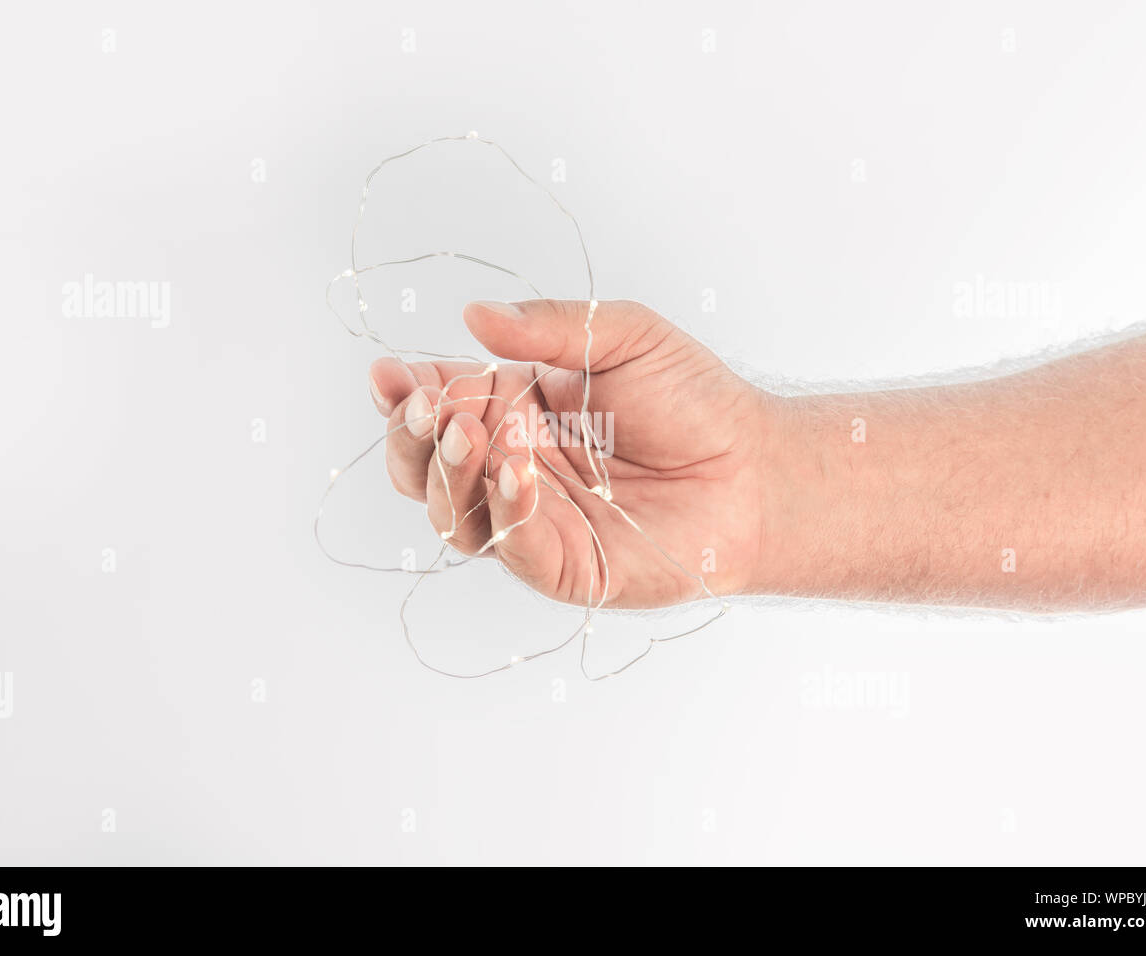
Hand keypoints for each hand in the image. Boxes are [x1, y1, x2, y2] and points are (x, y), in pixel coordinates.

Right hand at [368, 299, 778, 607]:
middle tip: (427, 407)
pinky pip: (516, 550)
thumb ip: (548, 327)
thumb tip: (473, 313)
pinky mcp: (564, 564)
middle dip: (413, 437)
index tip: (389, 374)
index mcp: (512, 411)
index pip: (437, 405)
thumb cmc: (692, 400)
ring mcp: (532, 521)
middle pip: (426, 467)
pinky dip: (506, 514)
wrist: (756, 466)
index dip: (406, 394)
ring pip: (455, 515)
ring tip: (469, 433)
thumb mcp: (622, 337)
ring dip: (449, 475)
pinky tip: (516, 473)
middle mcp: (510, 468)